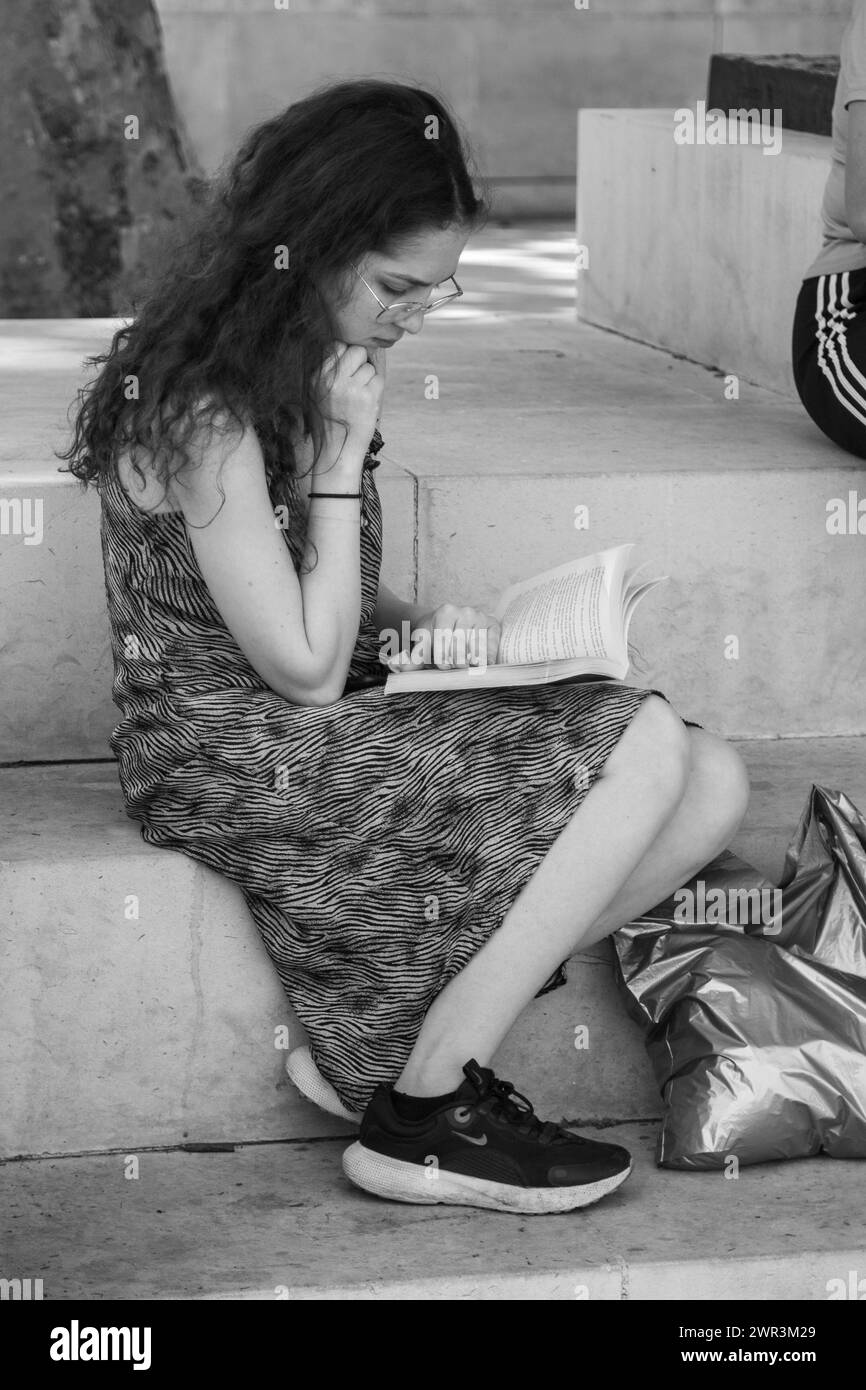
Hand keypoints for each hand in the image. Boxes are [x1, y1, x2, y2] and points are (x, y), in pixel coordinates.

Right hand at [314, 341, 384, 458]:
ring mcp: (351, 388)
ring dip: (368, 379)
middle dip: (360, 362)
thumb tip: (351, 345)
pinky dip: (376, 389)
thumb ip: (330, 369)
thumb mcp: (318, 392)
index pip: (337, 345)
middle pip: (357, 350)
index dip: (346, 354)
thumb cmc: (330, 421)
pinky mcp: (367, 397)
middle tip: (356, 381)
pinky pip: (379, 379)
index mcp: (318, 376)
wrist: (337, 451)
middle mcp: (332, 380)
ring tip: (358, 397)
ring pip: (370, 366)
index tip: (347, 369)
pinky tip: (366, 403)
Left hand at [384, 604, 500, 671]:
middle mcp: (465, 611)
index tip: (441, 665)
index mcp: (444, 612)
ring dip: (470, 663)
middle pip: (461, 649)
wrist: (446, 623)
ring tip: (463, 662)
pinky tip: (478, 661)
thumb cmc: (433, 637)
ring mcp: (481, 616)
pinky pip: (492, 648)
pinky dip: (486, 659)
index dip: (442, 660)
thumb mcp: (420, 646)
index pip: (444, 644)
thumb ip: (411, 658)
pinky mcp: (493, 624)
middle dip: (455, 663)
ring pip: (477, 651)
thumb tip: (400, 668)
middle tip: (452, 665)